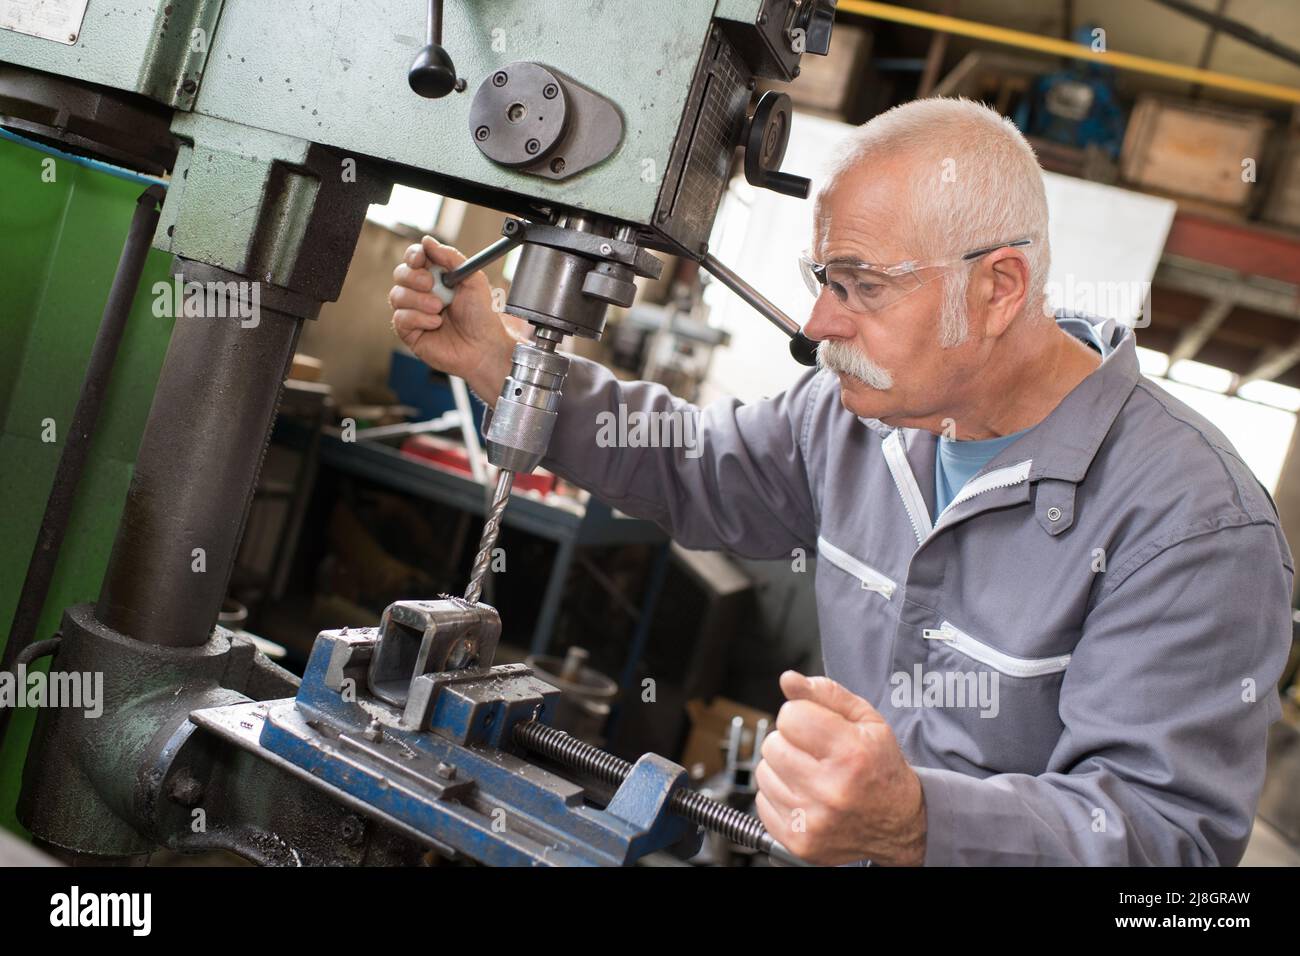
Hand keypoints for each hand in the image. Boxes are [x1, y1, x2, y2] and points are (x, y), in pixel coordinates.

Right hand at [388, 235, 517, 403]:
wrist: (484, 346)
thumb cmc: (482, 316)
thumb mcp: (473, 279)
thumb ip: (451, 257)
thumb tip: (427, 241)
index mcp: (437, 278)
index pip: (414, 259)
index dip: (413, 256)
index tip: (420, 259)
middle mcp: (422, 293)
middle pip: (400, 274)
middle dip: (413, 277)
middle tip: (431, 285)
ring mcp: (414, 313)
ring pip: (397, 296)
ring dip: (419, 300)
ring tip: (439, 308)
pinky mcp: (410, 332)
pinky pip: (400, 318)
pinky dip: (418, 318)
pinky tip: (435, 324)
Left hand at [755, 671, 926, 865]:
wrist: (898, 825)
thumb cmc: (881, 768)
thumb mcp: (867, 721)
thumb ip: (826, 694)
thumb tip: (788, 680)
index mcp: (851, 754)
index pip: (790, 716)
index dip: (801, 715)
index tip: (817, 727)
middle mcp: (831, 790)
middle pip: (772, 743)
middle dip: (790, 742)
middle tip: (815, 753)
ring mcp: (813, 820)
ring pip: (764, 771)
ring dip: (782, 768)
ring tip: (811, 775)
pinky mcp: (798, 841)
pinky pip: (762, 801)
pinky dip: (779, 795)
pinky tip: (805, 796)